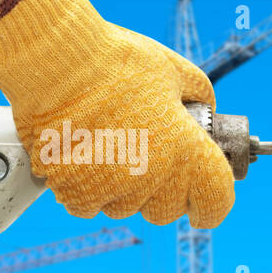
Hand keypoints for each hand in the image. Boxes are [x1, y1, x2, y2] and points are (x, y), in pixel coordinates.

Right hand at [0, 0, 234, 226]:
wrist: (56, 61)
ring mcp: (112, 188)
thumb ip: (198, 97)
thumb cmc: (115, 61)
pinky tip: (81, 157)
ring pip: (123, 208)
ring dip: (120, 189)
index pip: (214, 204)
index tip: (203, 205)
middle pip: (165, 211)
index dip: (210, 207)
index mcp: (187, 149)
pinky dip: (84, 189)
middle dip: (160, 192)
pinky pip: (86, 205)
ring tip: (107, 148)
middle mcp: (153, 177)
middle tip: (146, 159)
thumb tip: (205, 113)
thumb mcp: (172, 70)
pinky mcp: (74, 190)